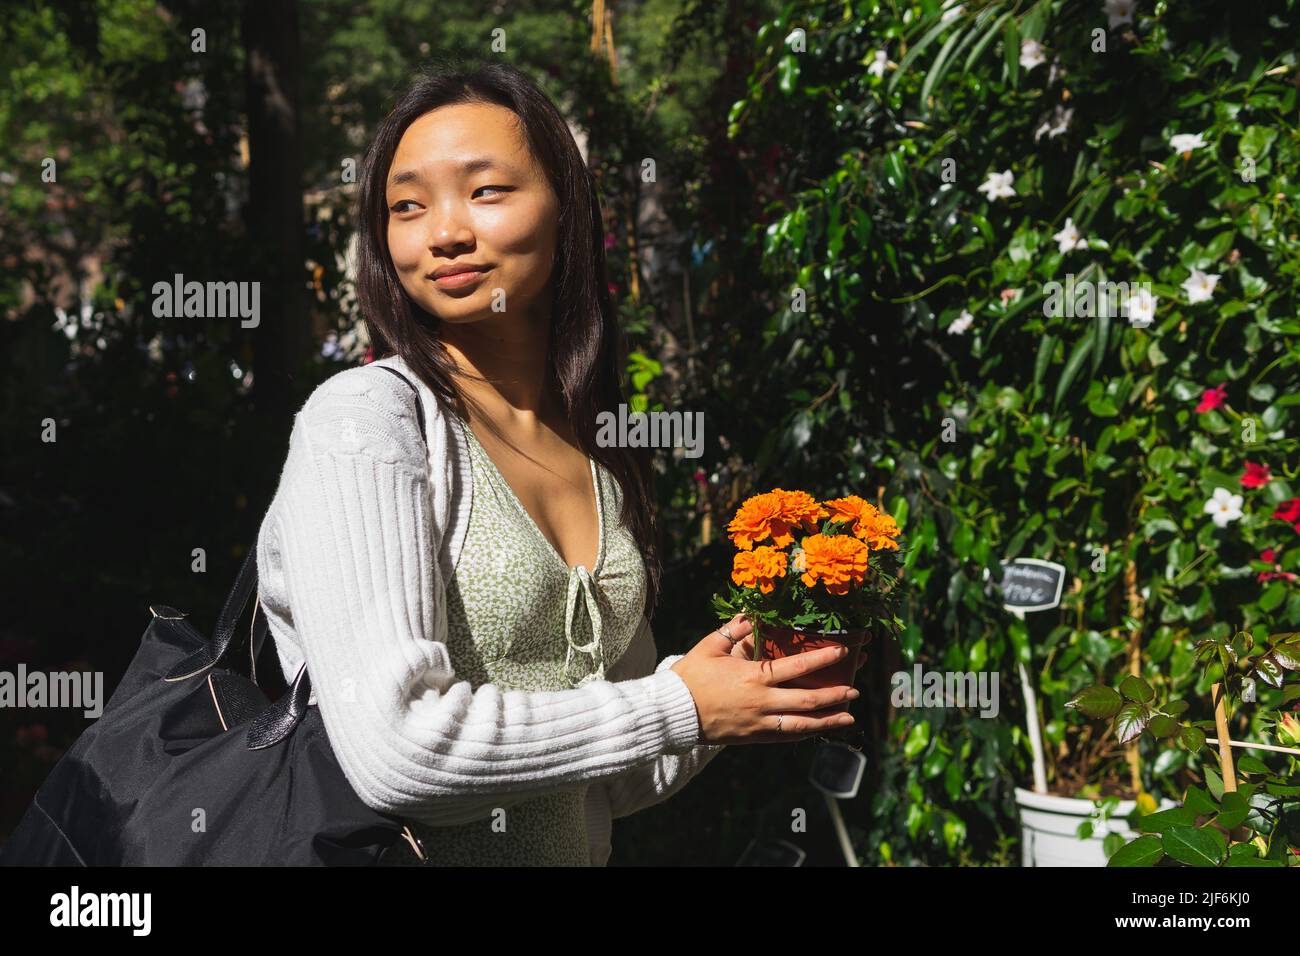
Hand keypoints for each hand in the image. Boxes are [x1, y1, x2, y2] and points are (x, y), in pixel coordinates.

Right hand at [670, 614, 859, 744]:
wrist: (673, 712)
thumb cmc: (690, 676)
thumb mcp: (710, 646)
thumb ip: (734, 630)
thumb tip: (752, 613)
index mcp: (753, 676)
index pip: (797, 667)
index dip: (823, 659)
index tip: (843, 651)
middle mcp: (761, 701)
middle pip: (807, 700)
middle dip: (834, 695)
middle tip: (855, 690)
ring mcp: (759, 722)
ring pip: (801, 724)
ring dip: (827, 720)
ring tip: (848, 716)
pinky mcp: (753, 736)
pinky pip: (785, 735)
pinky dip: (805, 732)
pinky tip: (818, 729)